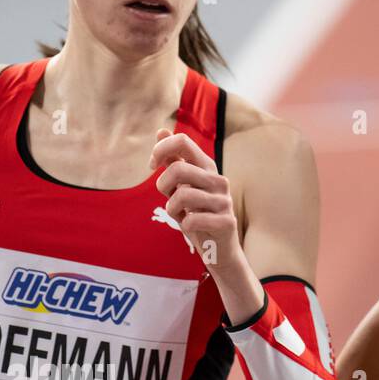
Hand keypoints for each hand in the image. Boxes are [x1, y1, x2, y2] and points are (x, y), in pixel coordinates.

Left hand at [151, 128, 239, 269]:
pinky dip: (185, 226)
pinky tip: (193, 228)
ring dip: (173, 210)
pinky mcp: (226, 222)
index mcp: (206, 166)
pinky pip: (192, 220)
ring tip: (181, 216)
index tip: (152, 165)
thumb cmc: (198, 213)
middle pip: (178, 170)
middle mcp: (217, 179)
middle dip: (163, 186)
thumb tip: (161, 131)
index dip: (161, 150)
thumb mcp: (182, 186)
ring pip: (182, 196)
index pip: (182, 141)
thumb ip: (173, 161)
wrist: (220, 248)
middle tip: (167, 198)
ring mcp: (224, 200)